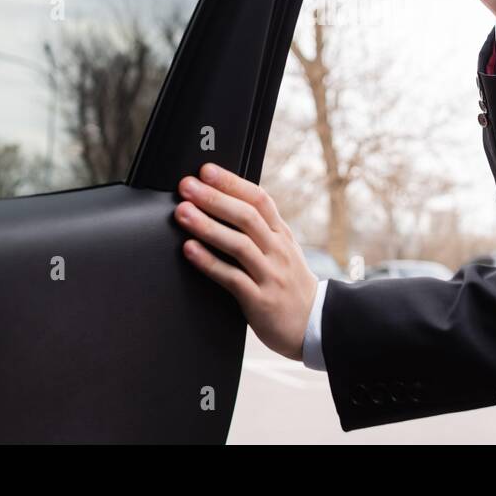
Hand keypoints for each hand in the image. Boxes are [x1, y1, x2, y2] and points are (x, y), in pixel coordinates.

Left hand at [174, 162, 317, 360]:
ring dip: (208, 226)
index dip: (232, 182)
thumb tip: (225, 202)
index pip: (259, 199)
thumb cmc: (289, 284)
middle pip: (246, 217)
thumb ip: (260, 229)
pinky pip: (232, 278)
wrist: (313, 324)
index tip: (207, 170)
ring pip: (238, 244)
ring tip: (182, 213)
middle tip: (187, 186)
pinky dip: (209, 263)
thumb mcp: (282, 250)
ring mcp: (270, 274)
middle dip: (214, 198)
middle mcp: (277, 250)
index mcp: (280, 234)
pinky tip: (190, 251)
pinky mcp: (260, 299)